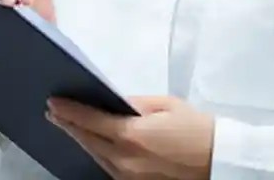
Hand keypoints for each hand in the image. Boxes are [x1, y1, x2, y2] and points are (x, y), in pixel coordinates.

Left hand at [47, 96, 213, 179]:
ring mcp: (129, 176)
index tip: (53, 102)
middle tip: (54, 112)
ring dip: (81, 139)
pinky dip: (98, 153)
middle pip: (88, 140)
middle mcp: (125, 160)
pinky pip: (109, 167)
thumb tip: (112, 101)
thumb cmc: (196, 129)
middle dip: (69, 125)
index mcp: (132, 135)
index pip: (90, 121)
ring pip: (96, 156)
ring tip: (68, 125)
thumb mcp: (165, 105)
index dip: (69, 111)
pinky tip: (92, 143)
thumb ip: (134, 103)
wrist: (220, 162)